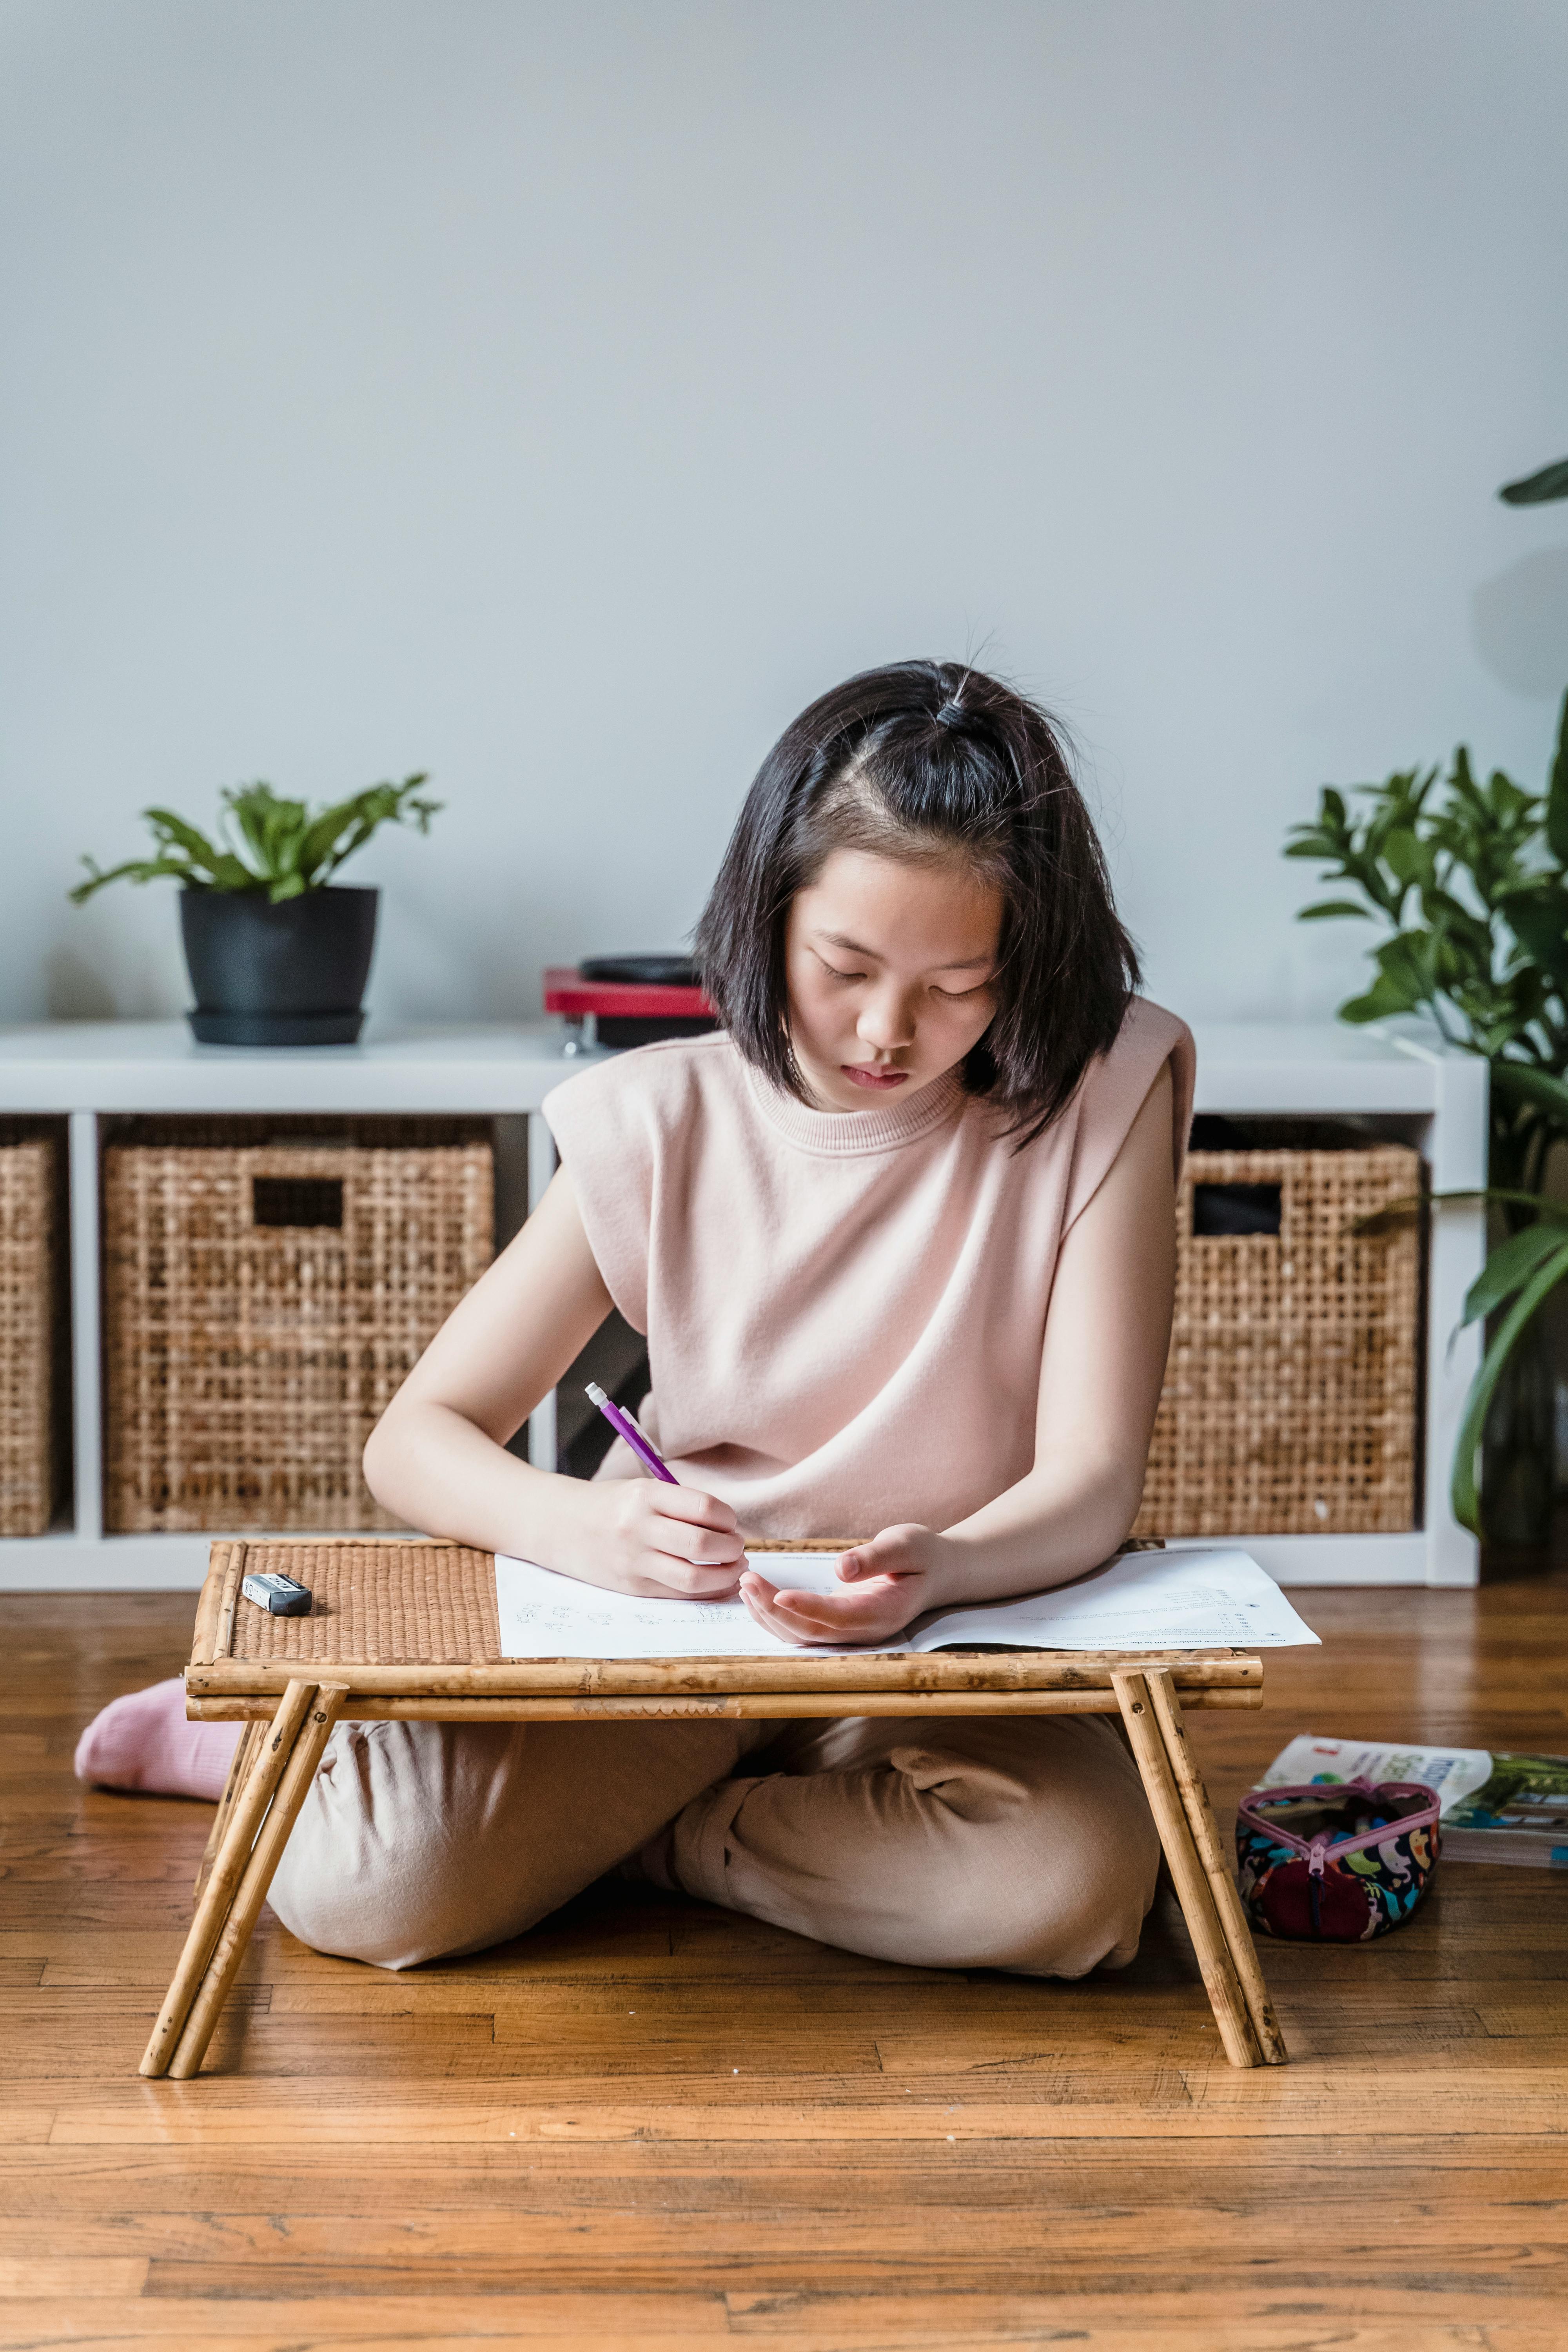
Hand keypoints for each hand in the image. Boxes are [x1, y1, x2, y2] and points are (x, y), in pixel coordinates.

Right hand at [551, 1477, 745, 1600]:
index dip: (728, 1519)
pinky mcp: (632, 1587)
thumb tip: (729, 1527)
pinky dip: (706, 1592)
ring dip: (725, 1575)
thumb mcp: (643, 1490)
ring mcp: (634, 1561)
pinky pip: (678, 1594)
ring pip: (693, 1577)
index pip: (704, 1508)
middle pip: (701, 1544)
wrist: (562, 1527)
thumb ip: (681, 1505)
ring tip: (733, 1568)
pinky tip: (717, 1584)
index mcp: (645, 1496)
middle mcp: (638, 1528)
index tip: (731, 1523)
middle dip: (732, 1548)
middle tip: (738, 1548)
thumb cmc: (611, 1506)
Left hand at [739, 1523, 954, 1646]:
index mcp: (883, 1613)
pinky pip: (802, 1629)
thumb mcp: (906, 1545)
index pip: (838, 1618)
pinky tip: (757, 1596)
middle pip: (812, 1632)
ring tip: (746, 1585)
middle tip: (747, 1580)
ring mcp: (850, 1632)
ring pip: (802, 1636)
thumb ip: (875, 1558)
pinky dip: (775, 1616)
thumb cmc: (923, 1554)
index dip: (806, 1609)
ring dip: (769, 1615)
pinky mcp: (838, 1625)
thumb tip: (840, 1569)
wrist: (938, 1572)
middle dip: (774, 1610)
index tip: (777, 1593)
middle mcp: (864, 1631)